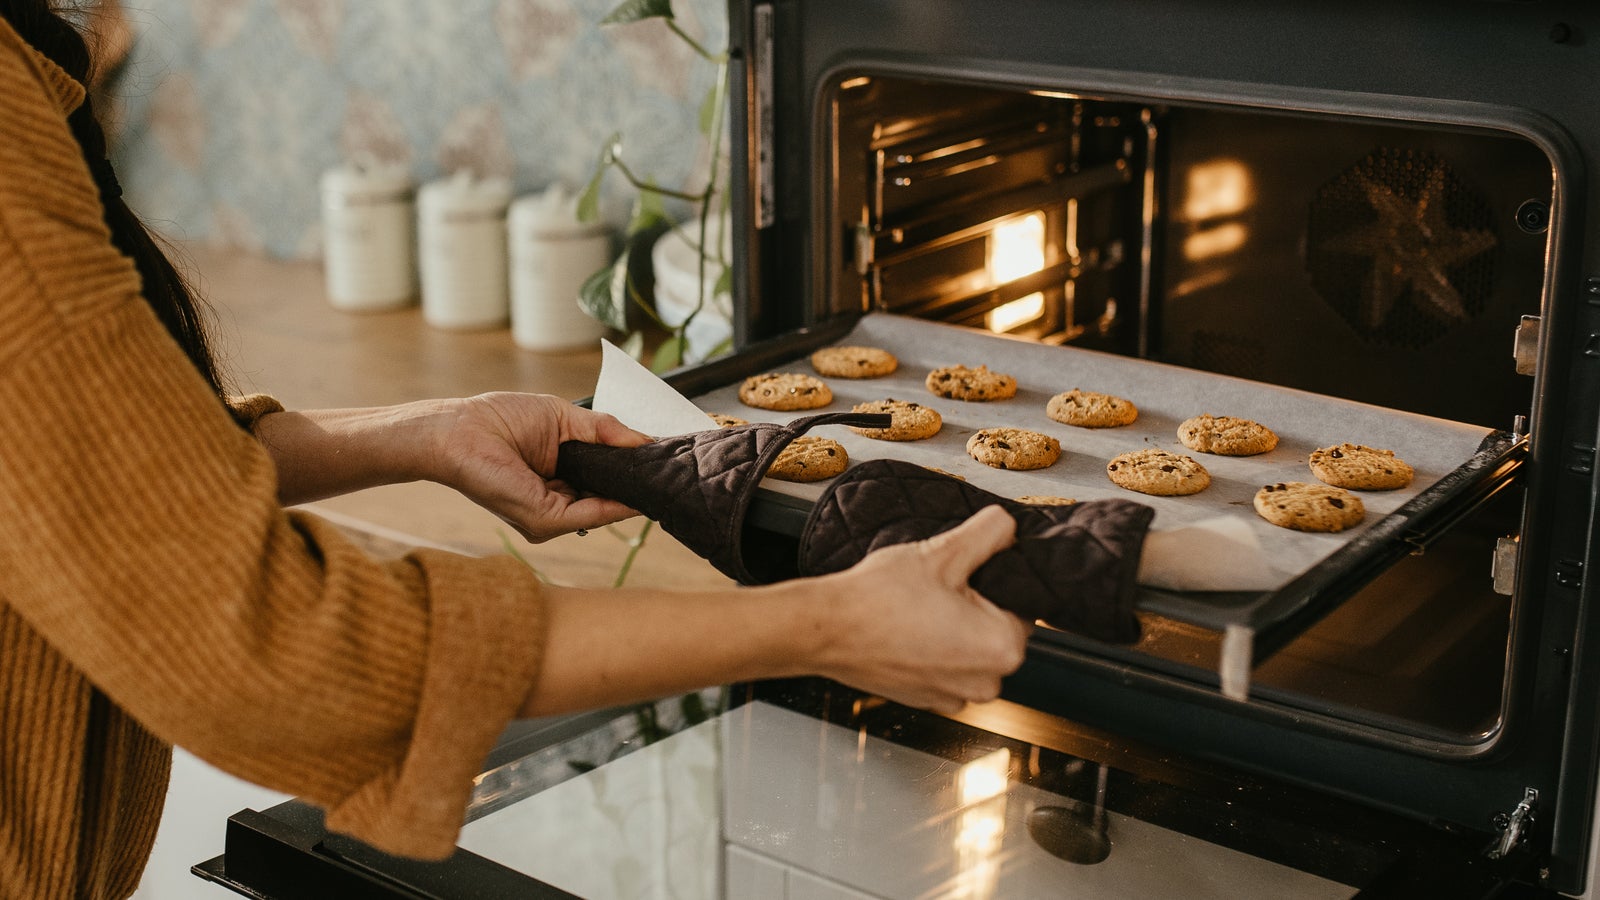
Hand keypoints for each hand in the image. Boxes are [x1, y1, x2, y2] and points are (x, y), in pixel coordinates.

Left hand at [432, 392, 650, 541]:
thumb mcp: (566, 419)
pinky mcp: (545, 519)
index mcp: (561, 481)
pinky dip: (618, 504)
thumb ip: (605, 431)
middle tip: (669, 469)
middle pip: (610, 500)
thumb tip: (645, 440)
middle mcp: (558, 503)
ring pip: (606, 510)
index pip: (606, 483)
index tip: (662, 461)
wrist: (461, 431)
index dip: (632, 472)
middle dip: (638, 485)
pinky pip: (592, 515)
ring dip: (633, 493)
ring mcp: (552, 516)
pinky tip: (638, 490)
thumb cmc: (501, 420)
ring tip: (659, 474)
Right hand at [812, 505, 1032, 713]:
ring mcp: (956, 697)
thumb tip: (1011, 527)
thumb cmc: (880, 597)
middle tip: (935, 587)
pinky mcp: (929, 701)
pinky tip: (907, 630)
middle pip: (998, 628)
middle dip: (974, 605)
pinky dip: (933, 650)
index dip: (991, 580)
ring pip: (971, 649)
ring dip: (953, 628)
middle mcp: (988, 682)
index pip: (1020, 603)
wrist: (827, 629)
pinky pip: (946, 668)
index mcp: (1004, 648)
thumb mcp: (943, 552)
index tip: (957, 574)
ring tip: (917, 608)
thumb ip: (991, 533)